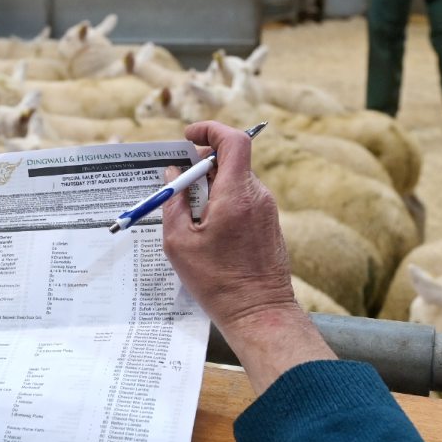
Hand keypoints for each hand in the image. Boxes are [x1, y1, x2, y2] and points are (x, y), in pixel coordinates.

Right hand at [162, 122, 332, 393]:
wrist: (259, 312)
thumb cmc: (217, 282)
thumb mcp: (179, 243)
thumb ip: (173, 202)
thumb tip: (173, 175)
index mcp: (236, 194)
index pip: (233, 140)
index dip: (210, 130)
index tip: (188, 137)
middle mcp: (256, 196)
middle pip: (231, 160)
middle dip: (202, 164)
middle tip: (178, 182)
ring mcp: (266, 210)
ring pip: (235, 181)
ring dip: (211, 187)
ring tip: (189, 215)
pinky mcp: (268, 224)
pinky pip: (243, 199)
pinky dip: (223, 202)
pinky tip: (207, 230)